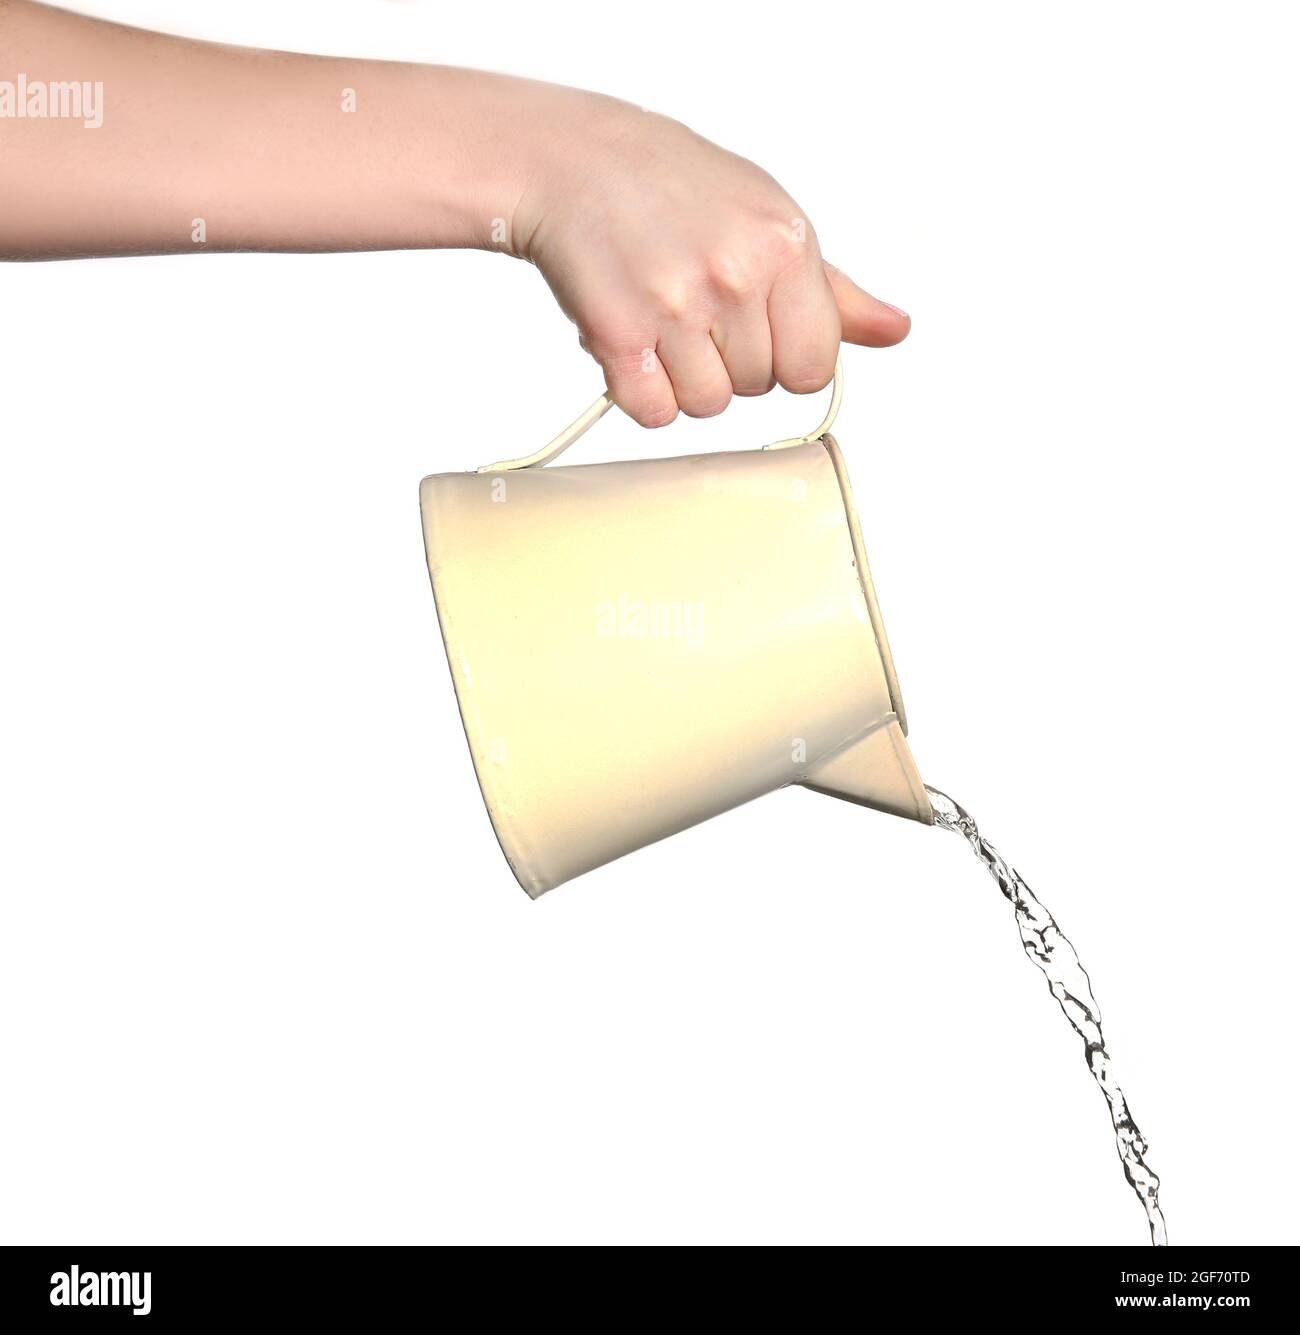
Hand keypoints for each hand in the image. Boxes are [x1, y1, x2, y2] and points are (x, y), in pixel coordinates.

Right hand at [511, 99, 909, 426]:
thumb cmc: (671, 186)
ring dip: (684, 380)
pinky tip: (634, 343)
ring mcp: (677, 306)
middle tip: (695, 306)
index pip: (814, 366)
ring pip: (708, 406)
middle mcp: (736, 275)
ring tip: (664, 323)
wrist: (573, 162)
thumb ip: (834, 291)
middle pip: (759, 388)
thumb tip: (894, 331)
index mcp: (785, 245)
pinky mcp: (619, 334)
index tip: (756, 328)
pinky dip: (642, 393)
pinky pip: (654, 412)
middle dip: (730, 361)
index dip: (785, 358)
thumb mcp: (770, 217)